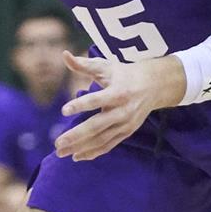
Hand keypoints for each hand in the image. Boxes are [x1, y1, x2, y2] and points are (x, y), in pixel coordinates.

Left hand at [55, 52, 183, 160]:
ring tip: (61, 152)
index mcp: (117, 92)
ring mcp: (125, 124)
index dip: (80, 105)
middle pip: (97, 126)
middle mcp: (122, 110)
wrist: (153, 86)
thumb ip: (84, 64)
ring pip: (101, 139)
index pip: (96, 100)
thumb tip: (64, 55)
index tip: (63, 110)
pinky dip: (93, 152)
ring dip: (80, 147)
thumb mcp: (106, 66)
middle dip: (76, 135)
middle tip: (57, 143)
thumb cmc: (124, 74)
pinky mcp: (126, 132)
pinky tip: (77, 156)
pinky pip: (108, 145)